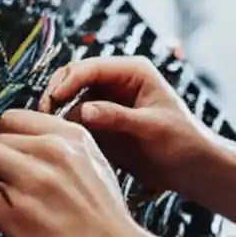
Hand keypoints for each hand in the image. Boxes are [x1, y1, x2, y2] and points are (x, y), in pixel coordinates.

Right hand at [39, 57, 217, 196]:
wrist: (194, 168)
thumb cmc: (184, 142)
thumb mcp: (153, 128)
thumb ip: (118, 118)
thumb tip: (82, 110)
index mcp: (133, 71)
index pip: (91, 67)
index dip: (68, 82)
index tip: (53, 101)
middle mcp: (117, 82)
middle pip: (73, 79)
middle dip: (56, 94)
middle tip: (41, 117)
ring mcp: (107, 102)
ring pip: (70, 100)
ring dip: (56, 113)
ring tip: (45, 133)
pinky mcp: (102, 123)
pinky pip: (75, 121)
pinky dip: (64, 128)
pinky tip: (57, 142)